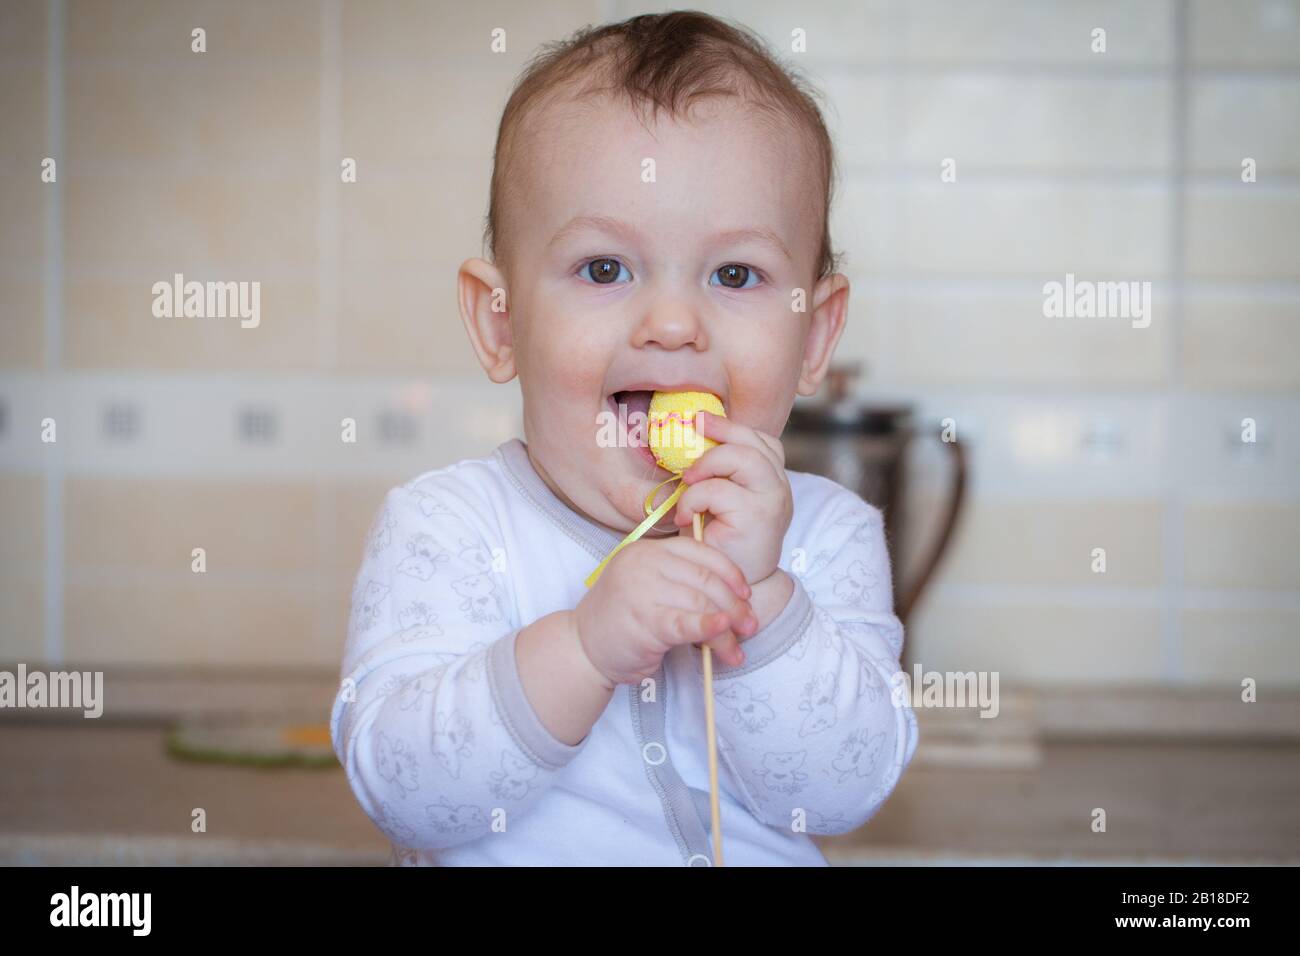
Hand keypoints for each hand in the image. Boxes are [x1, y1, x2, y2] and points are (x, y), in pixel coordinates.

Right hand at [573, 536, 757, 685]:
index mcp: (647, 550)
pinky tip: (724, 632)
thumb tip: (734, 600)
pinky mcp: (644, 621)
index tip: (746, 595)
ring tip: (736, 649)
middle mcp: (644, 563)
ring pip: (702, 604)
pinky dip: (710, 627)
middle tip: (749, 626)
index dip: (730, 573)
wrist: (582, 649)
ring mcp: (642, 590)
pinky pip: (686, 623)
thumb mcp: (649, 589)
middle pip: (706, 580)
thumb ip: (681, 584)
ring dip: (727, 629)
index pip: (700, 553)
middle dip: (734, 605)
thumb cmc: (621, 622)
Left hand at [672, 411, 792, 585]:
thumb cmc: (719, 545)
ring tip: (687, 483)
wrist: (728, 590)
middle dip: (721, 431)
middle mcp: (779, 488)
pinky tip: (685, 516)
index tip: (701, 418)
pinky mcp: (758, 516)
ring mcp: (773, 500)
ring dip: (706, 465)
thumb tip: (691, 438)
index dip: (733, 427)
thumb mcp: (718, 502)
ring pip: (741, 458)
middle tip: (691, 429)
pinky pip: (718, 490)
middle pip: (754, 443)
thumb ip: (717, 475)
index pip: (763, 442)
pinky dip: (693, 499)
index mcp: (772, 482)